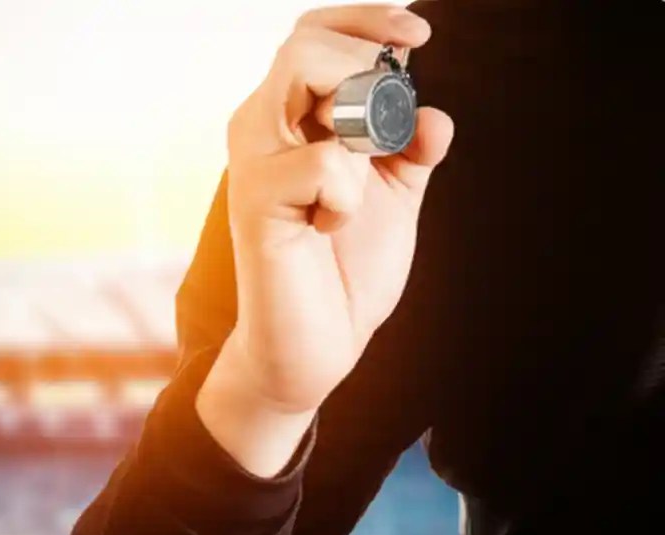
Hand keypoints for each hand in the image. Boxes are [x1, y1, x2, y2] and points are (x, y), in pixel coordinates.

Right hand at [197, 4, 454, 476]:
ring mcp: (253, 163)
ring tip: (359, 172)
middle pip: (304, 42)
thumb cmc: (342, 270)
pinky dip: (349, 194)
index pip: (311, 33)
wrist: (314, 348)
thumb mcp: (391, 195)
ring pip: (302, 75)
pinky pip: (324, 162)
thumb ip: (409, 149)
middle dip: (363, 64)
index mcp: (288, 118)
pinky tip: (329, 227)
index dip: (363, 19)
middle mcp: (260, 129)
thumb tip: (433, 115)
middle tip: (385, 128)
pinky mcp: (256, 204)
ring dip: (358, 118)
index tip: (416, 35)